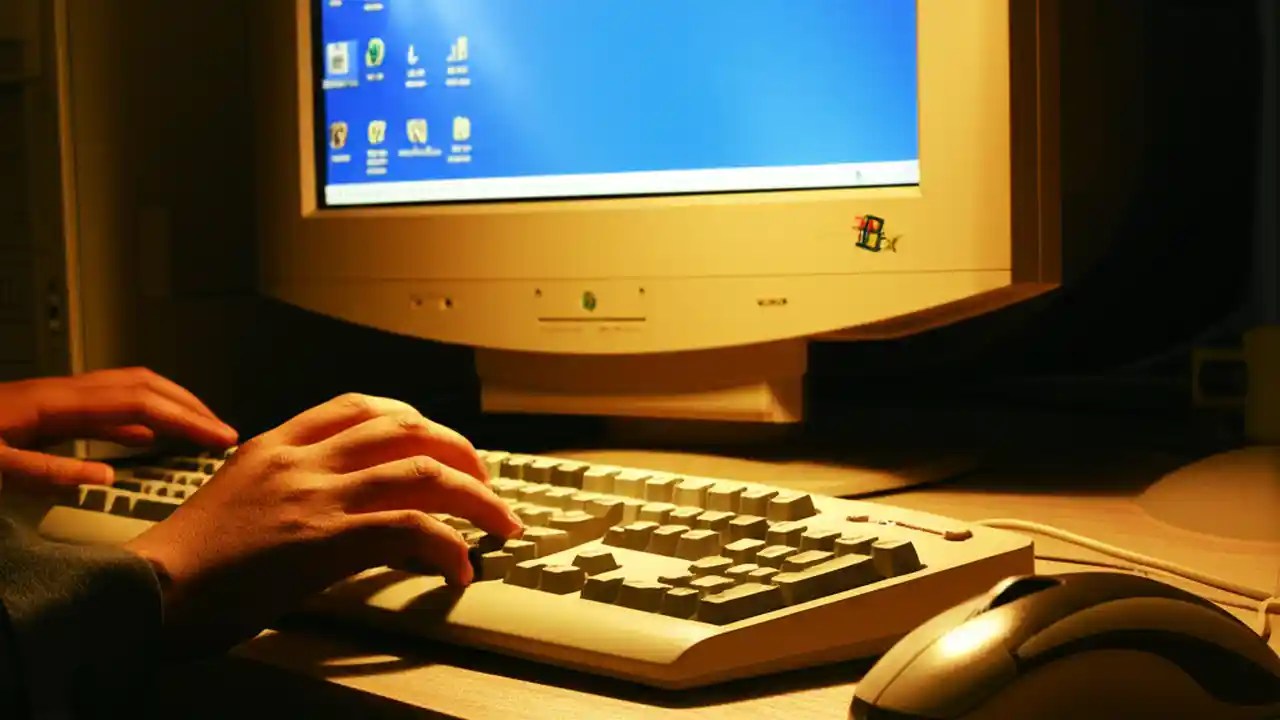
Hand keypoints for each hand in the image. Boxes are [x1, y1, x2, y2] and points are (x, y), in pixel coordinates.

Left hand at [0, 368, 237, 489]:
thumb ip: (46, 471)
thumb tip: (109, 477)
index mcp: (52, 402)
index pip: (139, 400)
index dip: (186, 417)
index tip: (221, 438)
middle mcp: (58, 393)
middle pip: (143, 384)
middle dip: (189, 405)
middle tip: (224, 434)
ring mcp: (52, 400)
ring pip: (128, 391)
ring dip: (169, 407)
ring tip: (198, 433)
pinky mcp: (43, 413)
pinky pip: (106, 408)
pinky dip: (139, 419)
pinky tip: (147, 440)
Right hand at [123, 393, 522, 657]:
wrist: (147, 592)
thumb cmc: (188, 561)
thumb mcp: (241, 500)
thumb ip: (294, 488)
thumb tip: (355, 510)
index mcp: (276, 444)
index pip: (359, 405)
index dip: (412, 419)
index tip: (438, 442)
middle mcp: (302, 459)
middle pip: (405, 427)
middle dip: (458, 449)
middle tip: (484, 479)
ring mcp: (317, 496)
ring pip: (423, 473)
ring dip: (475, 496)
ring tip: (499, 522)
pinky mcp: (327, 540)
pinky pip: (412, 528)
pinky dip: (449, 545)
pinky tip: (459, 566)